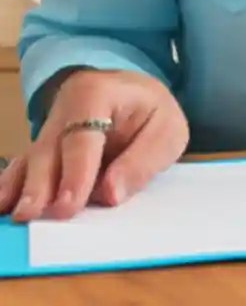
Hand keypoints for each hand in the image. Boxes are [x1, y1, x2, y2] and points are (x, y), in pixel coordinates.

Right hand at [0, 69, 188, 221]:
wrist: (132, 92)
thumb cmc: (151, 111)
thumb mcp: (167, 130)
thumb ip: (143, 161)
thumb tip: (110, 195)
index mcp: (96, 95)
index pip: (81, 139)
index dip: (74, 174)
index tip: (66, 205)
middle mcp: (63, 110)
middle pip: (48, 151)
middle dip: (39, 186)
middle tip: (30, 215)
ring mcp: (49, 128)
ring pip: (31, 159)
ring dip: (21, 188)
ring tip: (13, 214)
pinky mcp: (43, 146)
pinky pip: (23, 165)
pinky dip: (12, 184)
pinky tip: (2, 203)